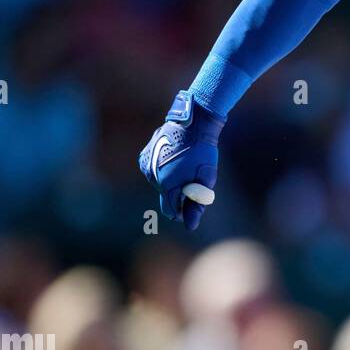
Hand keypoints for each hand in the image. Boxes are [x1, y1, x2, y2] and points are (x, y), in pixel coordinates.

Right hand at [138, 91, 225, 229]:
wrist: (193, 124)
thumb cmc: (202, 152)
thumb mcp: (205, 180)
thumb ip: (197, 204)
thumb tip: (190, 226)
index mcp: (167, 185)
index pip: (171, 210)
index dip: (183, 211)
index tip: (192, 204)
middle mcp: (153, 177)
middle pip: (166, 196)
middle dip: (178, 193)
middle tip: (192, 178)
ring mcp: (146, 166)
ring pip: (160, 183)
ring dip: (170, 180)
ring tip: (185, 165)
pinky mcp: (144, 156)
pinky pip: (154, 171)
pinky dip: (163, 169)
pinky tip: (174, 158)